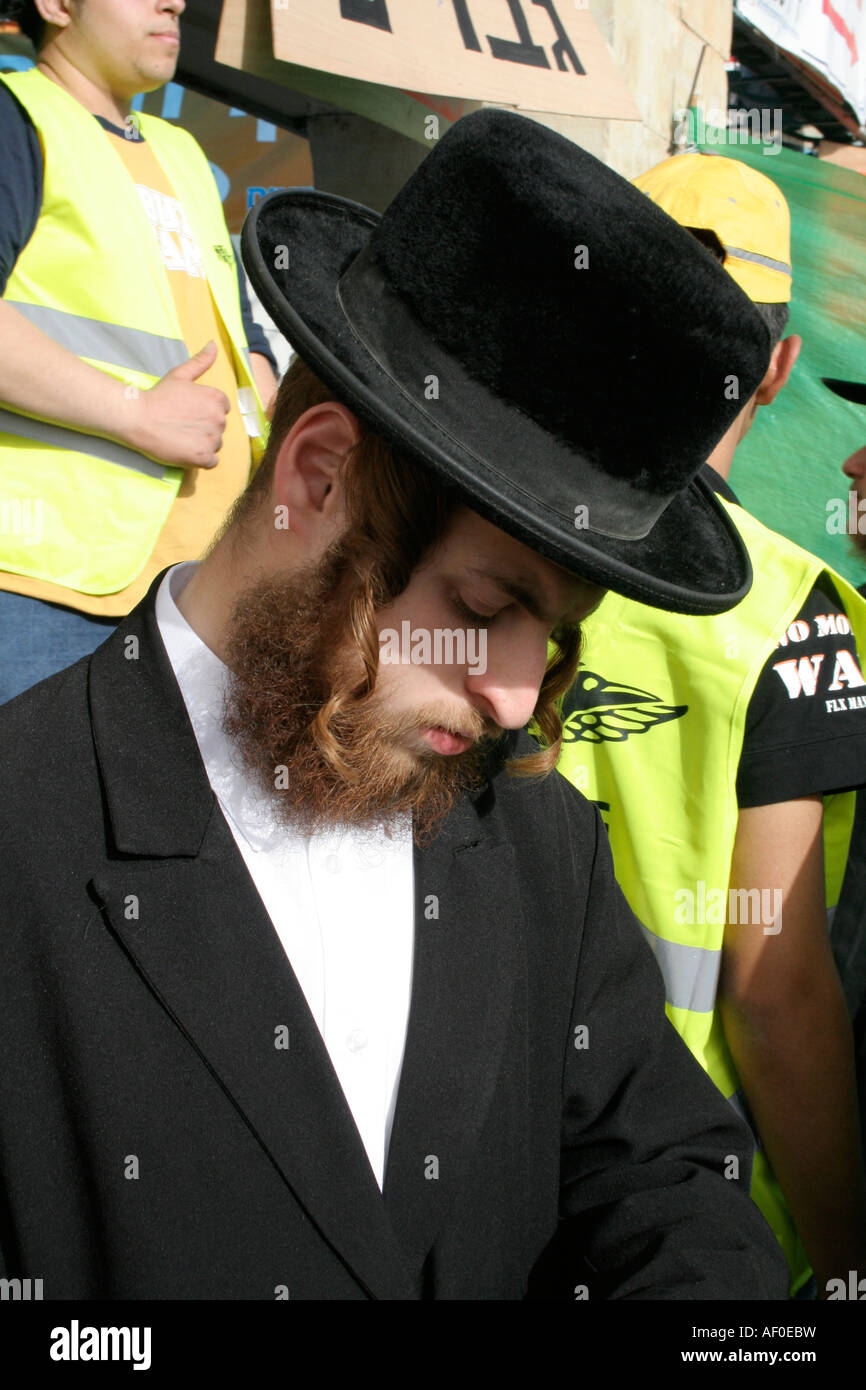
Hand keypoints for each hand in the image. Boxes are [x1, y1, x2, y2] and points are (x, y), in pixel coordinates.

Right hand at [126, 342, 229, 467]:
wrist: (138, 418)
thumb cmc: (158, 396)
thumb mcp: (180, 375)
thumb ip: (201, 362)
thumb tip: (213, 344)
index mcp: (218, 399)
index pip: (222, 411)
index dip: (204, 413)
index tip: (187, 413)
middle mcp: (219, 419)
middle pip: (219, 429)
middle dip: (204, 429)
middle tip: (181, 425)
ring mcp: (212, 439)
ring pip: (216, 446)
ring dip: (202, 445)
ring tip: (181, 438)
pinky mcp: (203, 457)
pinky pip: (212, 462)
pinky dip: (200, 460)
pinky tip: (185, 450)